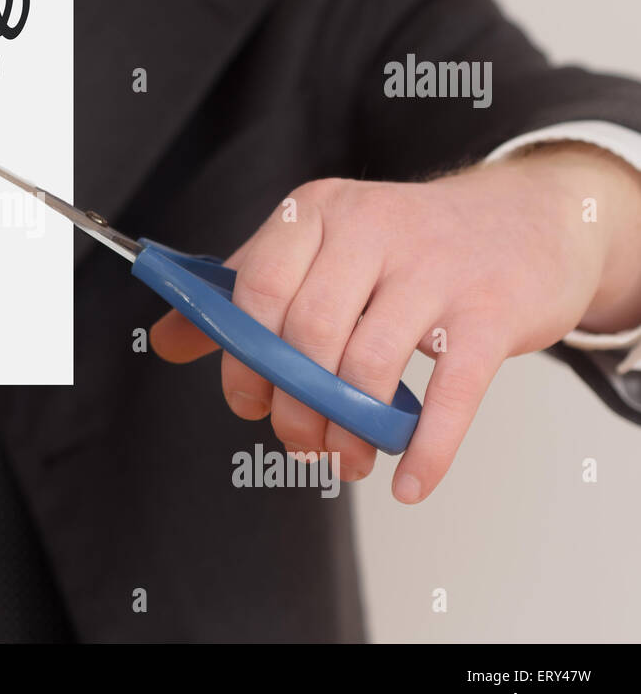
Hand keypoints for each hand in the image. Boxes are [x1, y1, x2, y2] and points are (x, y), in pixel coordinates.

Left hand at [149, 144, 640, 502]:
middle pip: (308, 334)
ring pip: (369, 366)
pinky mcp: (493, 311)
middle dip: (294, 405)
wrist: (528, 217)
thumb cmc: (407, 244)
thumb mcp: (318, 246)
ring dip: (349, 431)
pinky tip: (408, 481)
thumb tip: (165, 340)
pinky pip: (450, 393)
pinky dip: (425, 448)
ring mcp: (436, 268)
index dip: (243, 359)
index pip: (257, 289)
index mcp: (317, 212)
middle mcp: (372, 228)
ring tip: (346, 456)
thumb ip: (241, 293)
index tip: (248, 400)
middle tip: (299, 440)